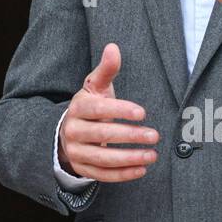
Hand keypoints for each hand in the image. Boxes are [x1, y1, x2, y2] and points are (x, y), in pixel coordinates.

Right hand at [59, 43, 159, 181]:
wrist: (67, 133)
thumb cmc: (90, 107)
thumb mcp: (95, 87)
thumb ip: (106, 69)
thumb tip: (113, 47)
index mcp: (78, 107)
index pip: (98, 109)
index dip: (120, 110)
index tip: (142, 113)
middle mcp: (73, 130)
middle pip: (103, 134)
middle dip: (130, 135)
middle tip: (154, 135)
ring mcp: (76, 151)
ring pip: (104, 158)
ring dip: (130, 158)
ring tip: (153, 155)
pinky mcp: (82, 168)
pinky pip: (103, 175)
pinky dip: (123, 174)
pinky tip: (142, 169)